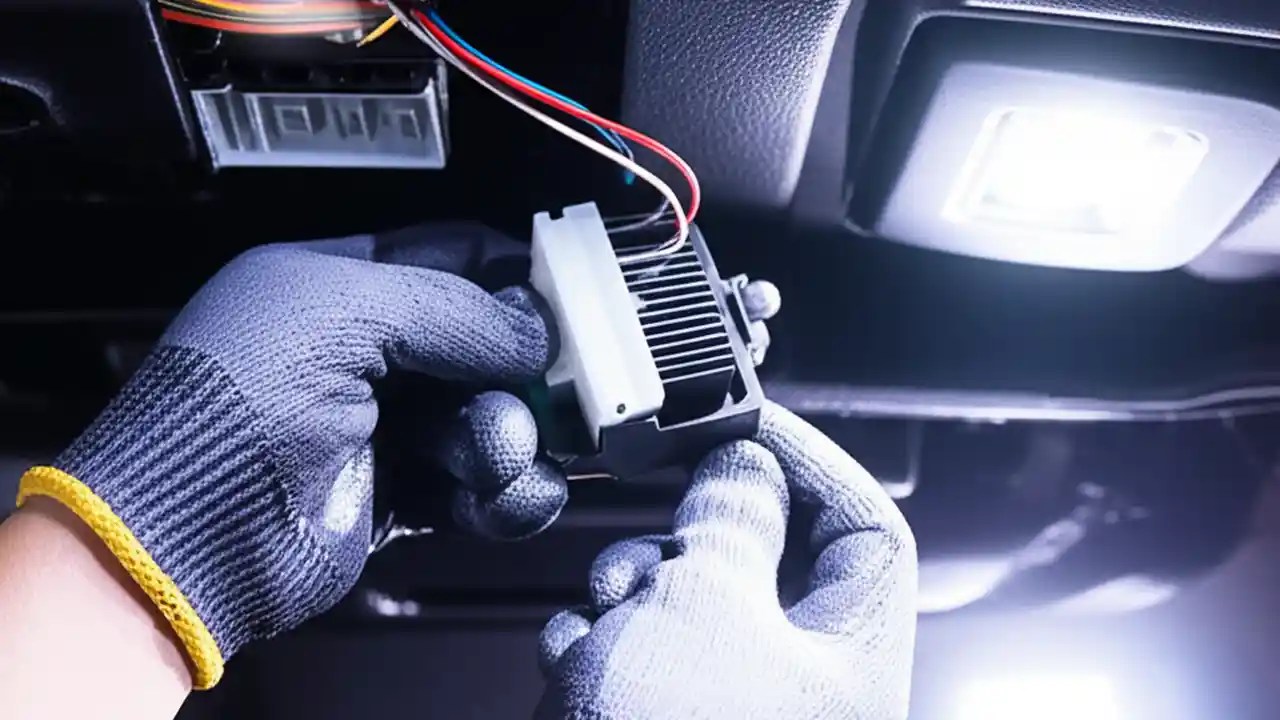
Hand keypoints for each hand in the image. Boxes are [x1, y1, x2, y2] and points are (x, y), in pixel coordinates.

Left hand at [14, 225, 565, 688]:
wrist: (192, 531)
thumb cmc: (238, 400)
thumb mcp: (345, 311)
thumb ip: (456, 310)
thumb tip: (537, 329)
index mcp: (342, 283)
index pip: (455, 256)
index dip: (519, 273)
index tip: (573, 297)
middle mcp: (369, 351)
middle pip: (491, 345)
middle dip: (524, 370)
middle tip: (551, 388)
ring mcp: (388, 427)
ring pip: (497, 420)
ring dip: (508, 438)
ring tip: (488, 453)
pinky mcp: (404, 498)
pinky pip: (485, 489)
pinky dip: (505, 496)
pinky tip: (497, 496)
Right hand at [536, 401, 917, 719]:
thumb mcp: (706, 607)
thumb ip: (733, 523)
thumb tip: (746, 467)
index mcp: (848, 660)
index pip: (866, 532)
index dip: (813, 464)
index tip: (749, 424)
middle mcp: (795, 691)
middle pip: (762, 565)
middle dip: (695, 536)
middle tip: (660, 522)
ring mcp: (721, 714)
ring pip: (687, 608)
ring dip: (632, 589)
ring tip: (608, 610)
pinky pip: (638, 661)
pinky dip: (602, 646)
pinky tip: (577, 661)